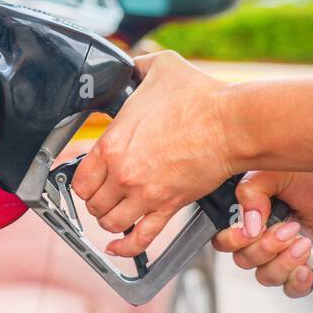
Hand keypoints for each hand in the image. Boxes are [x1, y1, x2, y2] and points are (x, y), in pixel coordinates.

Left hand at [72, 50, 238, 257]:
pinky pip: (140, 238)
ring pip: (110, 222)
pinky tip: (119, 248)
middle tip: (104, 195)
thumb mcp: (159, 69)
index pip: (79, 178)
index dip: (81, 181)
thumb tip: (132, 65)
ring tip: (114, 212)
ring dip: (109, 220)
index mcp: (112, 144)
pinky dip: (126, 247)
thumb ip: (138, 67)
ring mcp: (145, 193)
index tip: (88, 180)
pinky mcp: (169, 206)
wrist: (232, 123)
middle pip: (92, 203)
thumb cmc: (200, 98)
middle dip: (96, 200)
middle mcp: (123, 173)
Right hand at [211, 171, 312, 296]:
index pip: (223, 240)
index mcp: (249, 217)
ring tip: (303, 243)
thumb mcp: (277, 172)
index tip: (251, 231)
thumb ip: (250, 191)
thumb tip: (247, 224)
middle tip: (288, 230)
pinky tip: (307, 267)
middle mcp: (262, 238)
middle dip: (265, 248)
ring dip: (283, 262)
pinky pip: (289, 289)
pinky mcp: (303, 270)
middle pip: (243, 260)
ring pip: (264, 276)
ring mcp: (282, 256)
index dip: (233, 240)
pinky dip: (296, 282)